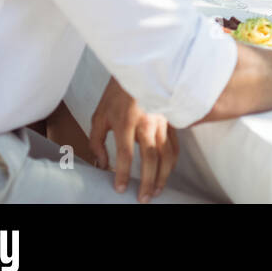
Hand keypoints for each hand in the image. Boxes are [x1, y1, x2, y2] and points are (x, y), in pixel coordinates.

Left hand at [89, 77, 178, 202]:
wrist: (140, 72)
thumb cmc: (116, 94)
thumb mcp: (99, 116)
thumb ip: (97, 142)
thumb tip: (102, 164)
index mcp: (126, 121)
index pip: (124, 154)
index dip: (121, 173)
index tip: (119, 188)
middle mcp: (147, 122)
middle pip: (150, 157)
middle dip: (147, 181)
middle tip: (142, 198)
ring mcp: (162, 121)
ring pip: (166, 153)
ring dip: (162, 175)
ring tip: (156, 190)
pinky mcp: (171, 121)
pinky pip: (175, 145)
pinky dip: (172, 162)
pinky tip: (167, 172)